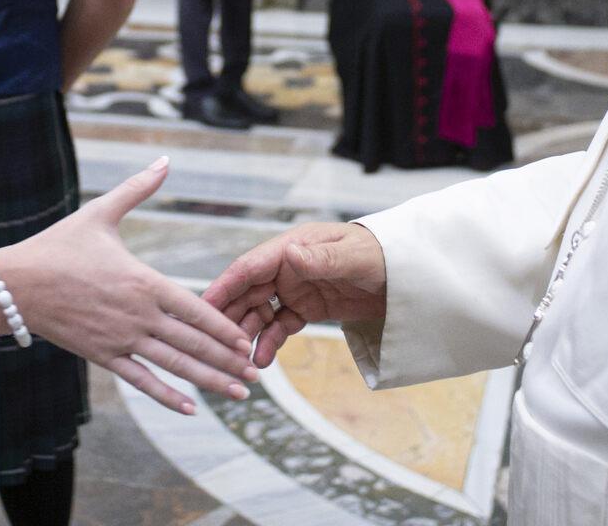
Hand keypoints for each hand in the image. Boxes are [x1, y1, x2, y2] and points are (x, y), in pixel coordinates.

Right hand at [0, 158, 259, 414]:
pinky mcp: (103, 356)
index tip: (248, 341)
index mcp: (144, 282)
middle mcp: (139, 315)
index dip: (225, 328)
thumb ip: (138, 189)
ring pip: (174, 366)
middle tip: (255, 374)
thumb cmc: (59, 246)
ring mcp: (121, 339)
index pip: (196, 310)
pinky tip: (191, 408)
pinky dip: (167, 396)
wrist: (15, 285)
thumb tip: (164, 160)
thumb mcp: (101, 213)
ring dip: (208, 381)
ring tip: (237, 393)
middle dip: (227, 360)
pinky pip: (141, 380)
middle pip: (192, 344)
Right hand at [202, 222, 387, 366]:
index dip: (225, 286)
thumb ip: (320, 259)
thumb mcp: (351, 257)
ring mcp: (294, 289)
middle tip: (211, 342)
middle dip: (229, 317)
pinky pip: (279, 327)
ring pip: (259, 312)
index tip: (204, 305)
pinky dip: (269, 343)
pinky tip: (261, 361)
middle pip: (247, 293)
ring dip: (246, 334)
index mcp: (291, 247)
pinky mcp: (305, 309)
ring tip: (237, 360)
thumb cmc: (379, 255)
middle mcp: (287, 267)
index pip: (249, 267)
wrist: (404, 276)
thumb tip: (288, 254)